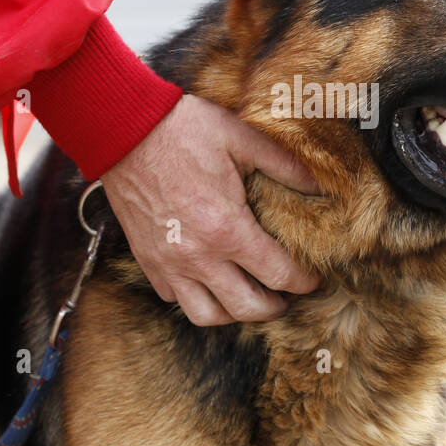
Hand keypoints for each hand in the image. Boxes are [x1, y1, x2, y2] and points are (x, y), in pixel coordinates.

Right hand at [100, 94, 320, 324]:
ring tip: (249, 295)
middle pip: (247, 308)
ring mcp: (169, 263)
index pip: (279, 275)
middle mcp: (198, 255)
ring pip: (207, 315)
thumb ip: (286, 166)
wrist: (124, 130)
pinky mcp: (147, 260)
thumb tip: (320, 187)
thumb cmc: (184, 131)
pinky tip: (210, 279)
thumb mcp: (243, 139)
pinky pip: (175, 298)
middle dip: (275, 308)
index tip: (313, 279)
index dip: (305, 282)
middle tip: (287, 296)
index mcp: (227, 228)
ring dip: (234, 312)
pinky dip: (196, 297)